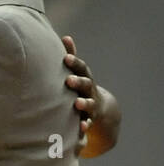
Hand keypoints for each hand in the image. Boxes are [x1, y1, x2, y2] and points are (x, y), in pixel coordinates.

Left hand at [62, 34, 101, 153]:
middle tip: (68, 80)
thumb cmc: (82, 87)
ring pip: (89, 104)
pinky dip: (85, 126)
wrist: (101, 110)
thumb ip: (71, 57)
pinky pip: (89, 123)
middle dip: (78, 82)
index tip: (65, 58)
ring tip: (77, 103)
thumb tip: (65, 37)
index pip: (81, 68)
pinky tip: (82, 128)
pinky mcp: (91, 119)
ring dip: (84, 103)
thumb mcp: (78, 73)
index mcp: (85, 77)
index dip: (74, 63)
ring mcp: (92, 105)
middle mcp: (89, 90)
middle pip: (86, 84)